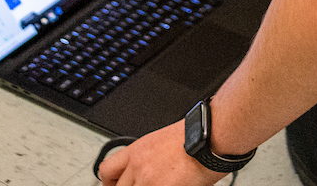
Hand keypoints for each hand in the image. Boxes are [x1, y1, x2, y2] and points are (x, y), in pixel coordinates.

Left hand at [97, 119, 226, 185]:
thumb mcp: (162, 140)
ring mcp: (149, 181)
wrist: (209, 137)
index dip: (108, 183)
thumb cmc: (194, 135)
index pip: (107, 170)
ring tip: (159, 184)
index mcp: (136, 150)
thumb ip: (148, 157)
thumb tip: (147, 170)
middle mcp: (138, 166)